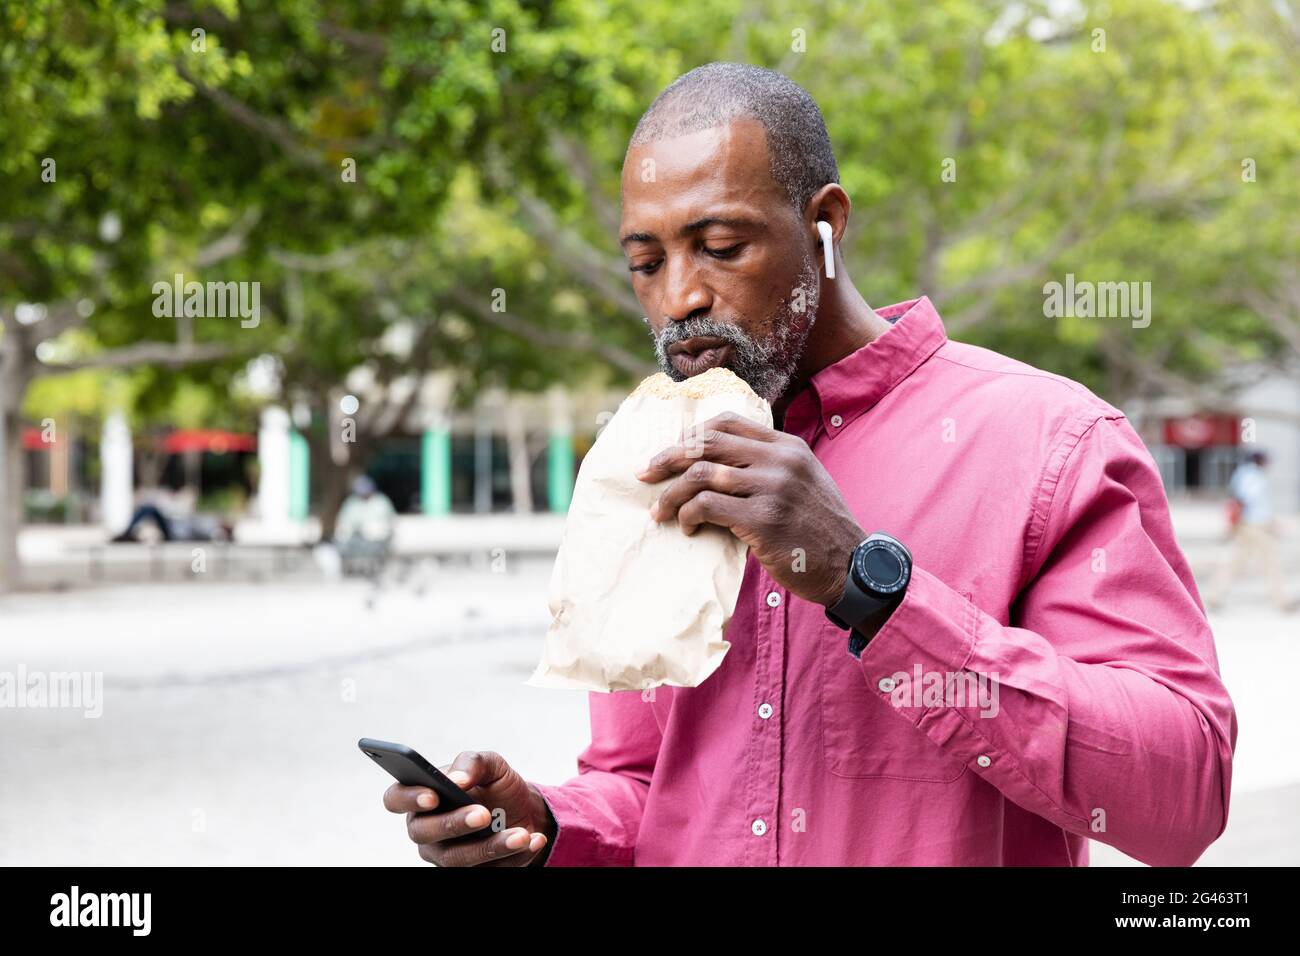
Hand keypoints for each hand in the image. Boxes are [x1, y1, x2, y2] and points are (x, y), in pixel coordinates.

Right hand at [383, 750, 554, 866]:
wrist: (525, 810)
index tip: (434, 795)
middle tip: (484, 814)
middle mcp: (427, 829)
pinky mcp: (470, 870)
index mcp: (423, 796)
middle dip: (454, 824)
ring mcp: (444, 854)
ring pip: (457, 858)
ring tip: (520, 834)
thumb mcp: (491, 765)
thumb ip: (472, 763)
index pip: (396, 798)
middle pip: (424, 833)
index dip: (409, 798)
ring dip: (491, 846)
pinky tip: (531, 840)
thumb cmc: (496, 786)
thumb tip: (457, 779)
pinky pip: (487, 870)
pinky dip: (512, 856)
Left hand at [637, 411, 865, 607]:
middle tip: (645, 474)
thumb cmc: (818, 529)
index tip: (669, 452)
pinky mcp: (764, 519)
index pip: (727, 422)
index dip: (690, 435)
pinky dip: (687, 515)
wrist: (850, 566)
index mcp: (786, 446)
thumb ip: (767, 466)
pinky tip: (687, 527)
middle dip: (668, 457)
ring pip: (701, 475)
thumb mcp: (802, 481)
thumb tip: (711, 466)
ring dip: (671, 494)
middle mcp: (779, 460)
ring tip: (660, 512)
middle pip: (707, 443)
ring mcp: (773, 488)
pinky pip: (707, 507)